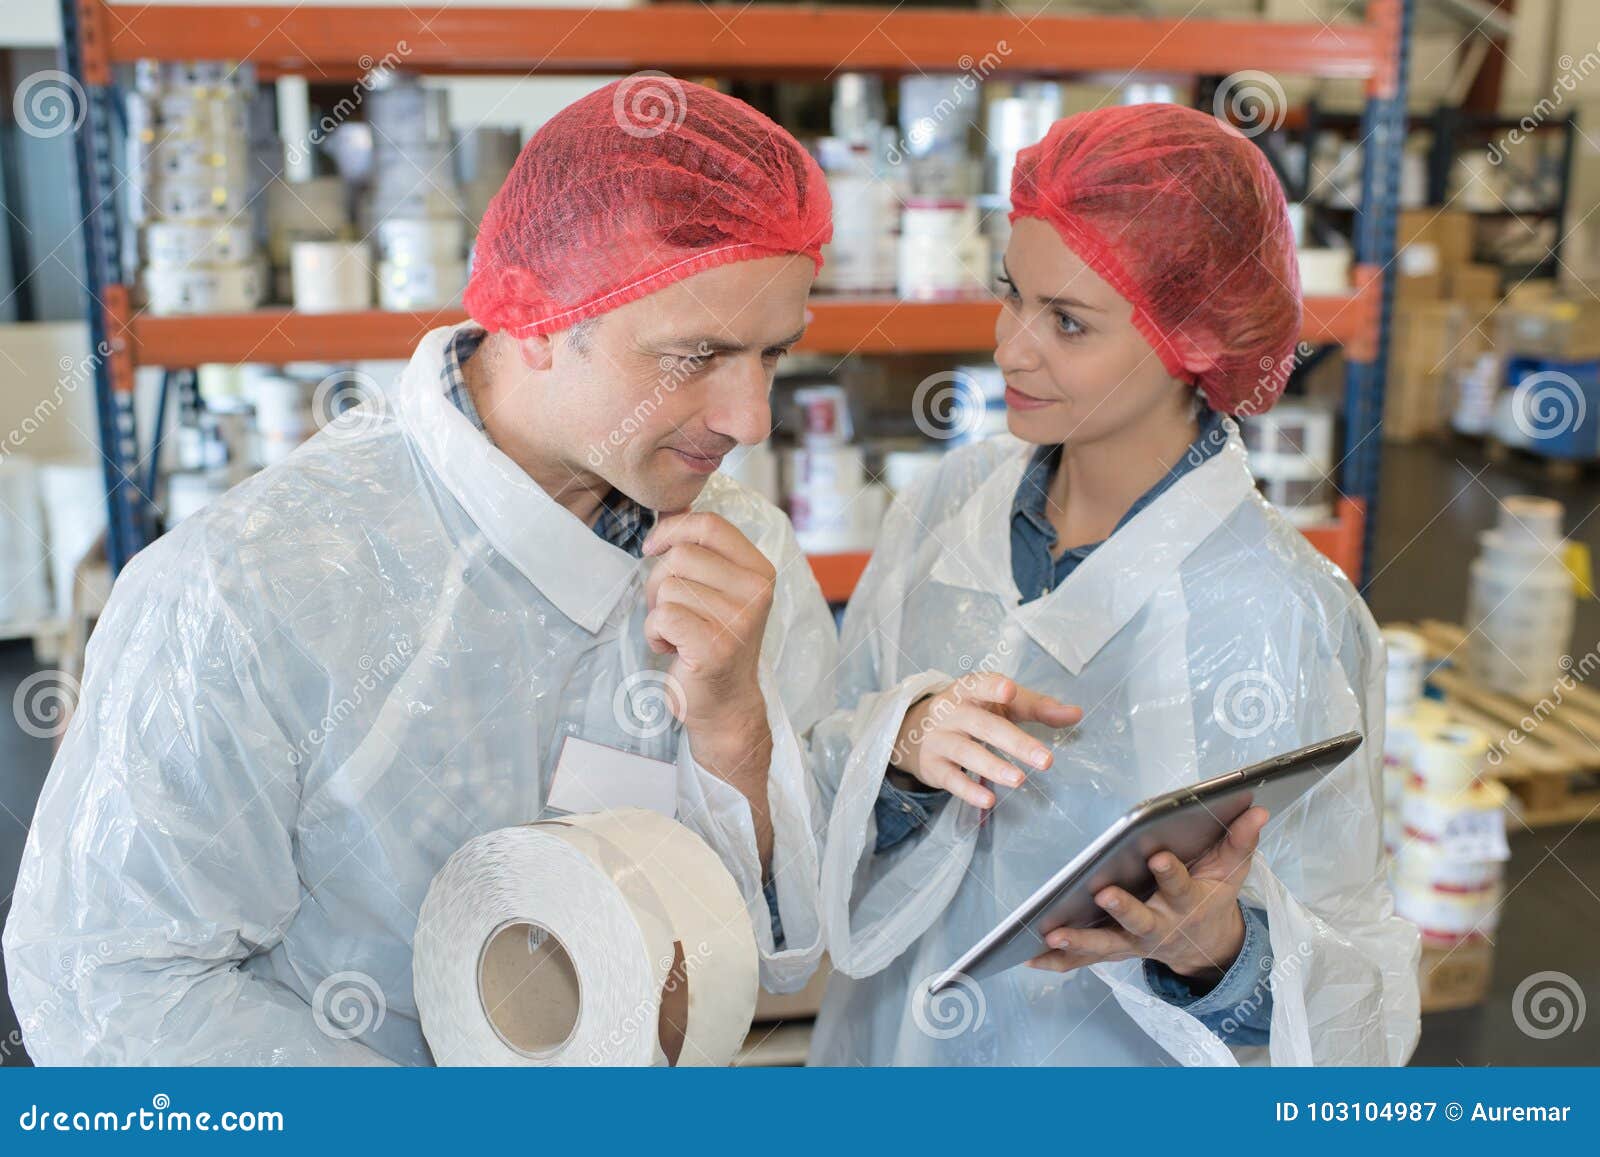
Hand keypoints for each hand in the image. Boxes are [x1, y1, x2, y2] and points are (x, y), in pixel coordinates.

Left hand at [641, 511, 774, 733]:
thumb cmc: (714, 642)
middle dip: (658, 581)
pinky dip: (655, 633)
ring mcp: (738, 619)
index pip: (710, 525)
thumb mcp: (718, 589)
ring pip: (667, 587)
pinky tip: (673, 648)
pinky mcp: (714, 646)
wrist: (725, 703)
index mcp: (759, 570)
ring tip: (678, 632)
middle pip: (680, 556)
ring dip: (658, 611)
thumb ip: (702, 550)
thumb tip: (675, 507)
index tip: (654, 548)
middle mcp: (755, 591)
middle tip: (671, 610)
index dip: (672, 529)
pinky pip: (663, 616)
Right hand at [889, 673, 1081, 808]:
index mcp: (969, 690)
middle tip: (1045, 760)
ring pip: (966, 752)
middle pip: (982, 725)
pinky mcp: (933, 766)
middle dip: (1014, 742)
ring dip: (993, 767)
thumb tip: (1074, 713)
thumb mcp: (1000, 704)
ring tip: (1019, 779)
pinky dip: (969, 790)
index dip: (993, 688)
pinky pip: (951, 779)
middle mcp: (951, 712)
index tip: (1010, 692)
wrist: (915, 731)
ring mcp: (939, 739)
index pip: (980, 685)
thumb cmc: (970, 712)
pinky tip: (988, 800)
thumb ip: (1037, 707)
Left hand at [1027, 806, 1269, 983]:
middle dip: (1122, 908)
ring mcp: (1134, 942)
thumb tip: (1257, 809)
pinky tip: (1031, 956)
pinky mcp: (1115, 950)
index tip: (1156, 856)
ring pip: (1106, 944)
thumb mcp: (1231, 870)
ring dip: (1079, 941)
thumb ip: (1240, 841)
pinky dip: (1060, 959)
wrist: (1206, 944)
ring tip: (1052, 932)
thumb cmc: (1212, 895)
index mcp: (1186, 902)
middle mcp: (1158, 925)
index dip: (1168, 873)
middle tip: (1102, 893)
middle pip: (1138, 920)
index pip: (1178, 885)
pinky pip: (1085, 959)